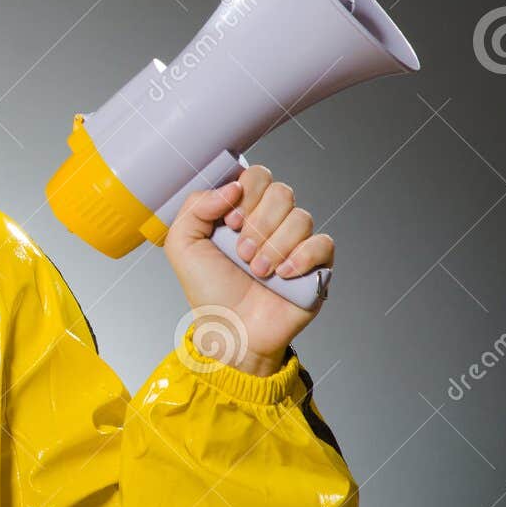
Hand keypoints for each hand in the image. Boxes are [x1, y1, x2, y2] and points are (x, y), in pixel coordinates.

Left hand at [162, 164, 333, 375]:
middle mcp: (271, 222)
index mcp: (241, 211)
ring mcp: (295, 242)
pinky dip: (301, 257)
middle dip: (259, 222)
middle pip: (281, 191)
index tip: (230, 222)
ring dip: (274, 245)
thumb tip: (231, 187)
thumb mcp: (182, 246)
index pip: (256, 176)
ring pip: (301, 217)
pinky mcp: (316, 264)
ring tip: (258, 270)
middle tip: (242, 251)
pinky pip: (323, 243)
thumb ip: (195, 207)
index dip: (246, 193)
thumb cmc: (208, 290)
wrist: (231, 330)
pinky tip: (283, 275)